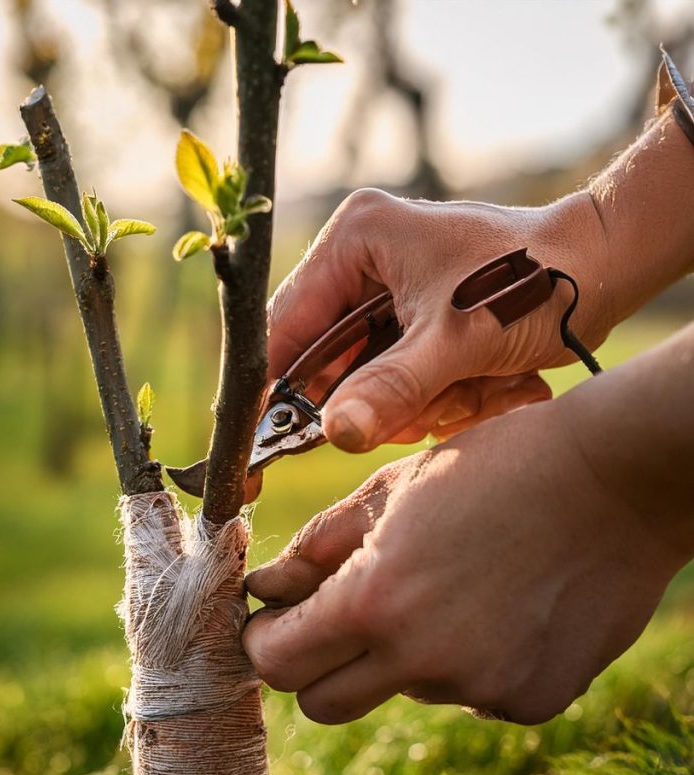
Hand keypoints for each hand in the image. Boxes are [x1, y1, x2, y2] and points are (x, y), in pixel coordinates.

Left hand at [243, 387, 685, 725]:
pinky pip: (469, 693)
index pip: (276, 663)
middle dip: (317, 666)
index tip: (277, 621)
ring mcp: (480, 688)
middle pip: (323, 705)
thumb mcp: (391, 488)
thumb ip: (316, 548)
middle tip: (345, 615)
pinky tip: (500, 608)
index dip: (267, 641)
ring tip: (453, 587)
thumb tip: (265, 588)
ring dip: (404, 655)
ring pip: (402, 692)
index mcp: (374, 601)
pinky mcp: (529, 701)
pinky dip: (469, 662)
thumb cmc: (495, 465)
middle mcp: (422, 661)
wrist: (617, 480)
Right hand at [267, 188, 609, 449]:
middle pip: (328, 358)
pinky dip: (428, 396)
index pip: (289, 321)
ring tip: (463, 388)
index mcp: (357, 240)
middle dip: (372, 394)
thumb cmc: (532, 283)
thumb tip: (335, 432)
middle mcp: (363, 260)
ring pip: (364, 376)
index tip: (274, 435)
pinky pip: (394, 377)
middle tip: (418, 410)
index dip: (282, 382)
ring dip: (410, 400)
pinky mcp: (412, 318)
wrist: (599, 274)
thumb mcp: (457, 341)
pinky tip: (470, 386)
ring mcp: (388, 291)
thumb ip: (392, 388)